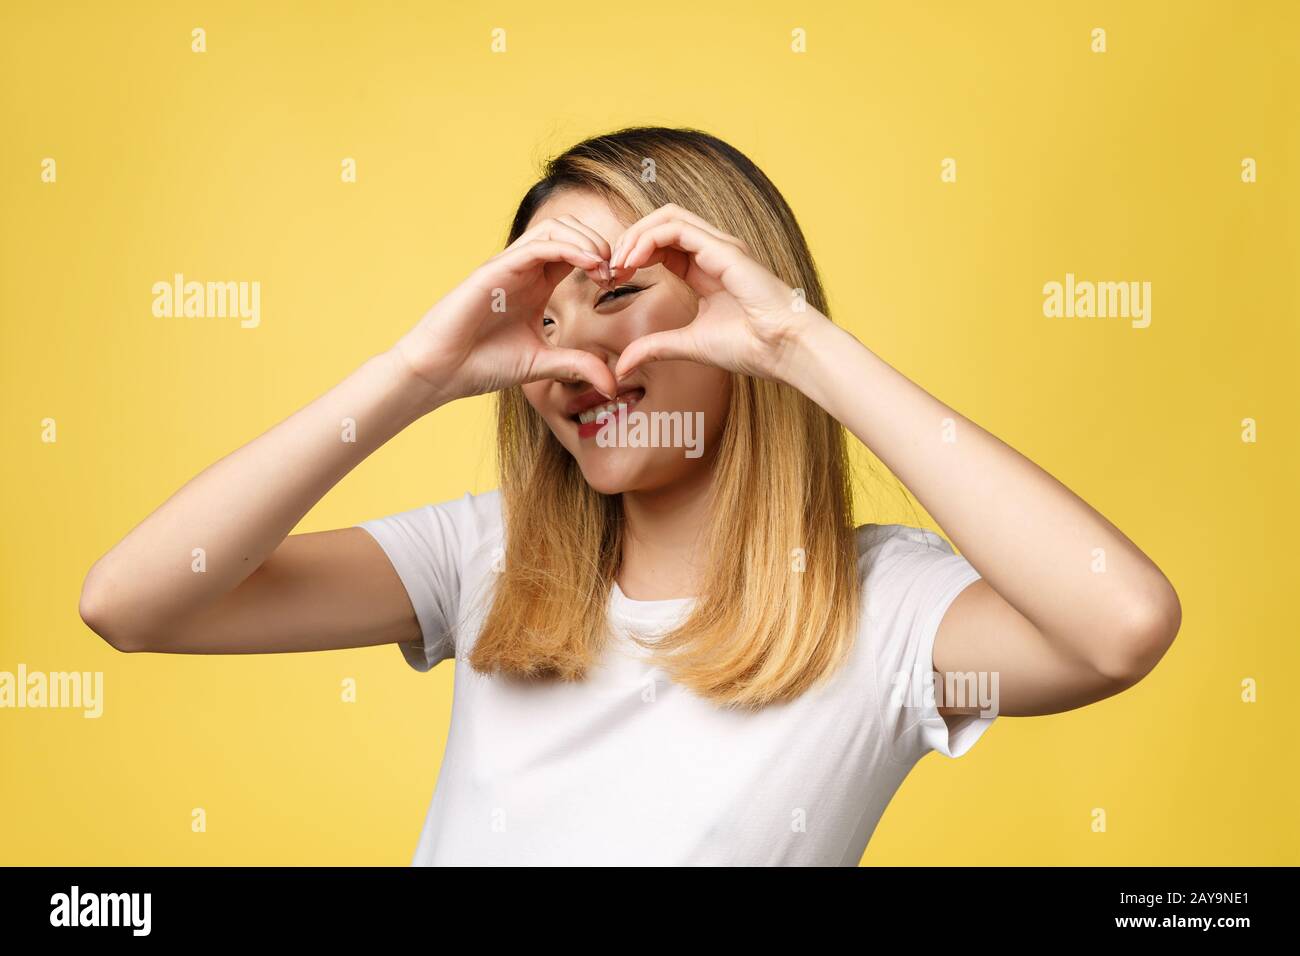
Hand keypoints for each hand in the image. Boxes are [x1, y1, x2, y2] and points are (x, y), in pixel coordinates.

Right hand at [391, 216, 621, 407]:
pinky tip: (591, 265)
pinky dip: (569, 248)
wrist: (441, 371)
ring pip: (555, 228)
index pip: (576, 251)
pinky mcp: (494, 270)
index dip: (604, 258)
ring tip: (606, 266)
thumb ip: (577, 366)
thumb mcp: (542, 364)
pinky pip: (538, 245)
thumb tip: (612, 384)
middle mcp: (523, 268)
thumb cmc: (482, 364)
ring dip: (587, 241)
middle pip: (570, 229)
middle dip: (600, 243)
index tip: (621, 281)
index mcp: (536, 284)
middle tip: (618, 271)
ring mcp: (508, 266)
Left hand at [608, 203, 824, 382]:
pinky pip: (677, 228)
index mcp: (705, 269)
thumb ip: (654, 348)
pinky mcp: (724, 249)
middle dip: (629, 240)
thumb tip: (621, 366)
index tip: (613, 281)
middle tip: (610, 269)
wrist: (783, 350)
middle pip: (661, 223)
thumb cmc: (749, 347)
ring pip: (667, 217)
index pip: (662, 244)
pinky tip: (633, 263)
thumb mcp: (687, 345)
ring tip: (618, 264)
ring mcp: (720, 246)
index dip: (632, 256)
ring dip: (635, 236)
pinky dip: (648, 239)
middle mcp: (713, 251)